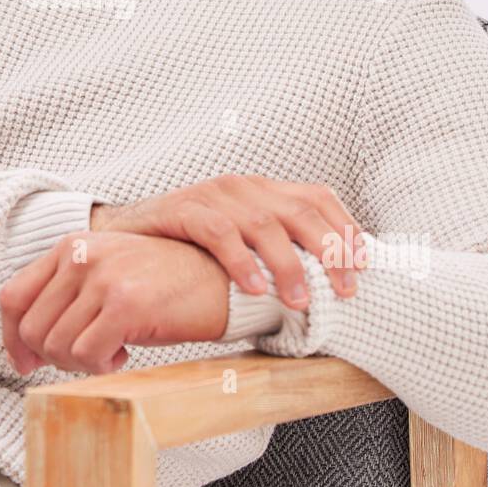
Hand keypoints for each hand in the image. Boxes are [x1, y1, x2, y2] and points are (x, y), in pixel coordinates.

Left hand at [0, 230, 228, 375]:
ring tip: (110, 352)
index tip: (27, 363)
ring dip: (80, 364)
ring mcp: (103, 277)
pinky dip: (101, 367)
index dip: (12, 339)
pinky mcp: (125, 303)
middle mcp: (81, 255)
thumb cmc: (162, 286)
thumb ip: (64, 299)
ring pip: (57, 346)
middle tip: (89, 357)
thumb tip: (23, 352)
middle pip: (31, 329)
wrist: (219, 282)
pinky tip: (123, 355)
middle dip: (54, 358)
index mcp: (71, 245)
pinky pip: (87, 355)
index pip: (12, 297)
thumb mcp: (106, 278)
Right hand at [89, 175, 366, 308]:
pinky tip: (254, 288)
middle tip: (343, 291)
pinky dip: (241, 261)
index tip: (364, 265)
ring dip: (288, 264)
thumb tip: (326, 285)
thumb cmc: (188, 247)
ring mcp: (213, 195)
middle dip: (329, 251)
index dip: (345, 229)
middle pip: (301, 211)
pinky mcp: (183, 208)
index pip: (318, 198)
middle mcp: (244, 186)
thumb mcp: (239, 242)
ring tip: (299, 300)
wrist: (123, 232)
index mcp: (264, 190)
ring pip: (264, 224)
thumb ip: (274, 251)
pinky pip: (218, 233)